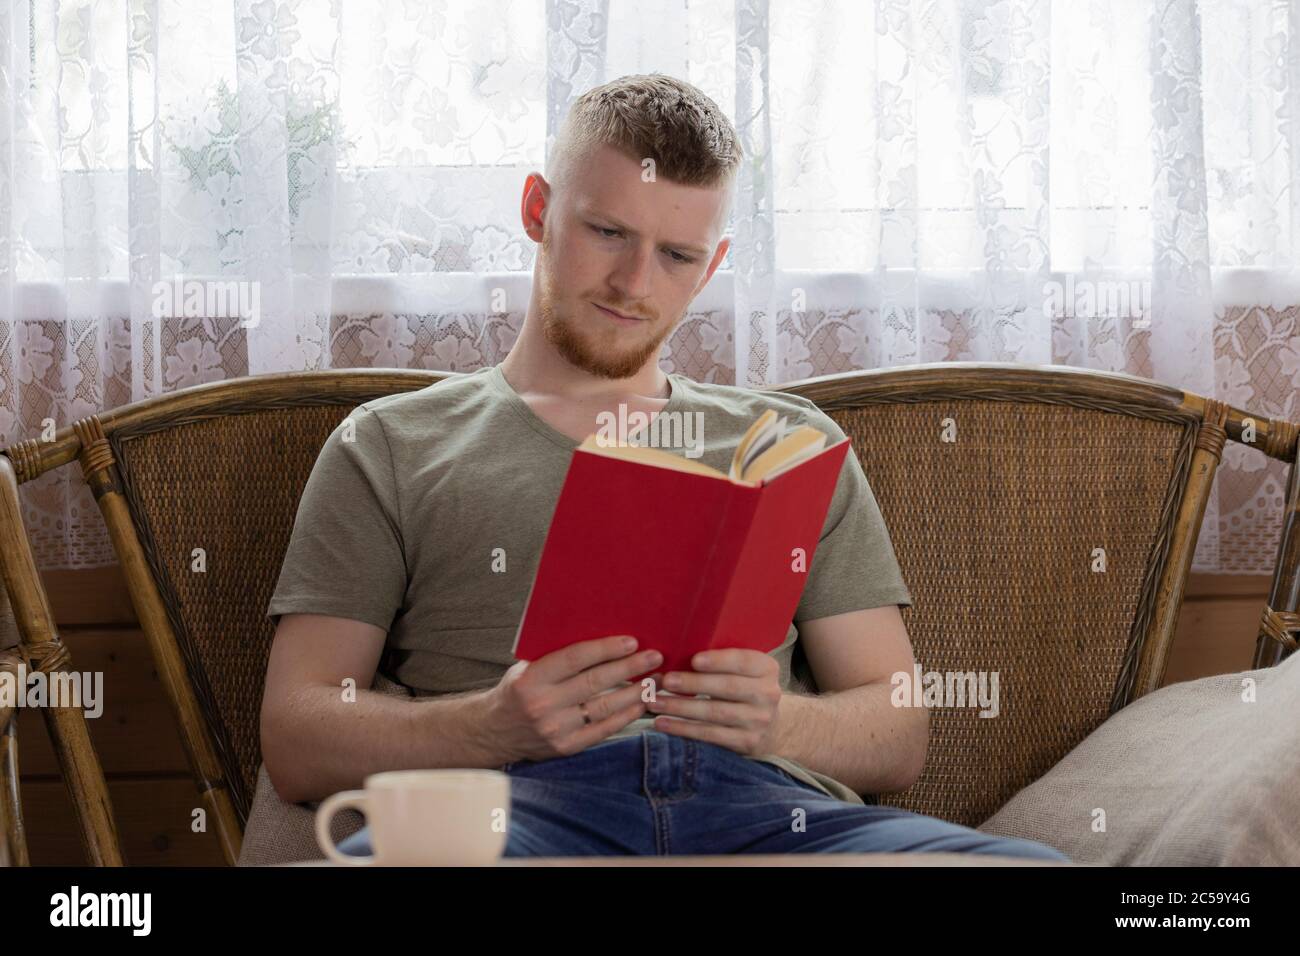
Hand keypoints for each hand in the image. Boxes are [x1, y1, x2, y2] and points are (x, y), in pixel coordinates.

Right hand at [485, 634, 663, 762]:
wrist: (495, 731)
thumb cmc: (518, 690)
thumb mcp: (527, 667)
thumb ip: (556, 656)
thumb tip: (600, 635)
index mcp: (532, 678)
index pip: (575, 659)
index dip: (605, 649)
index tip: (632, 641)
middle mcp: (543, 705)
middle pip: (595, 682)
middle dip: (630, 668)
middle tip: (655, 657)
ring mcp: (556, 729)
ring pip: (605, 707)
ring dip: (636, 693)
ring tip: (656, 680)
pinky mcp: (567, 747)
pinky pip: (603, 729)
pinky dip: (626, 716)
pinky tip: (641, 703)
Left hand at [646, 648, 781, 755]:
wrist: (771, 727)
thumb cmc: (744, 687)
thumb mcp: (744, 671)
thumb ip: (723, 660)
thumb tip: (677, 650)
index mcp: (766, 668)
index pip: (742, 662)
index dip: (718, 661)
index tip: (694, 660)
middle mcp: (767, 694)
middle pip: (727, 688)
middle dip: (693, 684)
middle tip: (666, 681)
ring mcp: (759, 720)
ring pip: (715, 713)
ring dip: (681, 708)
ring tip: (654, 702)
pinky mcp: (747, 742)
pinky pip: (710, 735)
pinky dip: (683, 729)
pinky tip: (662, 723)